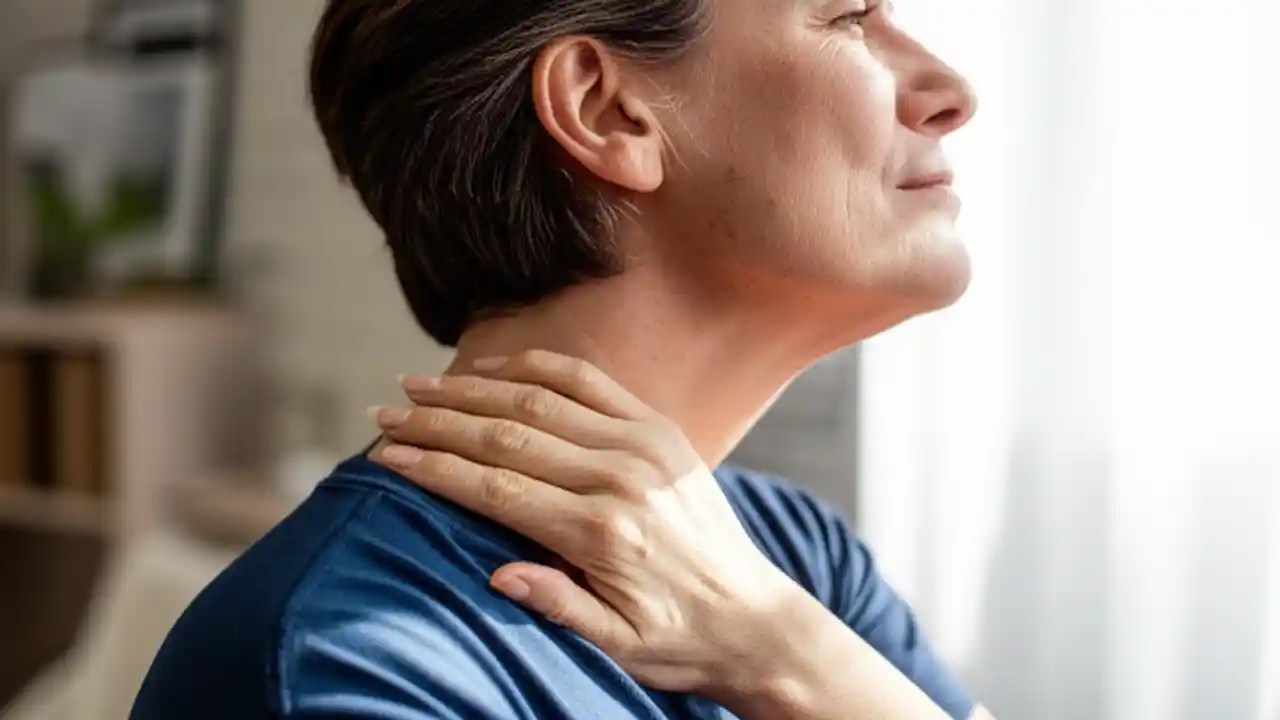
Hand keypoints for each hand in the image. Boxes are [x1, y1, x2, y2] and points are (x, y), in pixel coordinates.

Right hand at [367, 350, 803, 695]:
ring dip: (472, 389)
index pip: (497, 487)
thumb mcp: (617, 644)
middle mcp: (623, 477)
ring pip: (540, 401)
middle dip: (438, 423)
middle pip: (508, 436)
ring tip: (418, 386)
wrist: (752, 617)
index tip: (385, 455)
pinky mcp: (660, 428)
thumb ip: (557, 605)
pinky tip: (491, 369)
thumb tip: (495, 572)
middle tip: (382, 416)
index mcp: (604, 533)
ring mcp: (646, 444)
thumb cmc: (676, 640)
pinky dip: (535, 369)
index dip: (435, 467)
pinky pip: (588, 382)